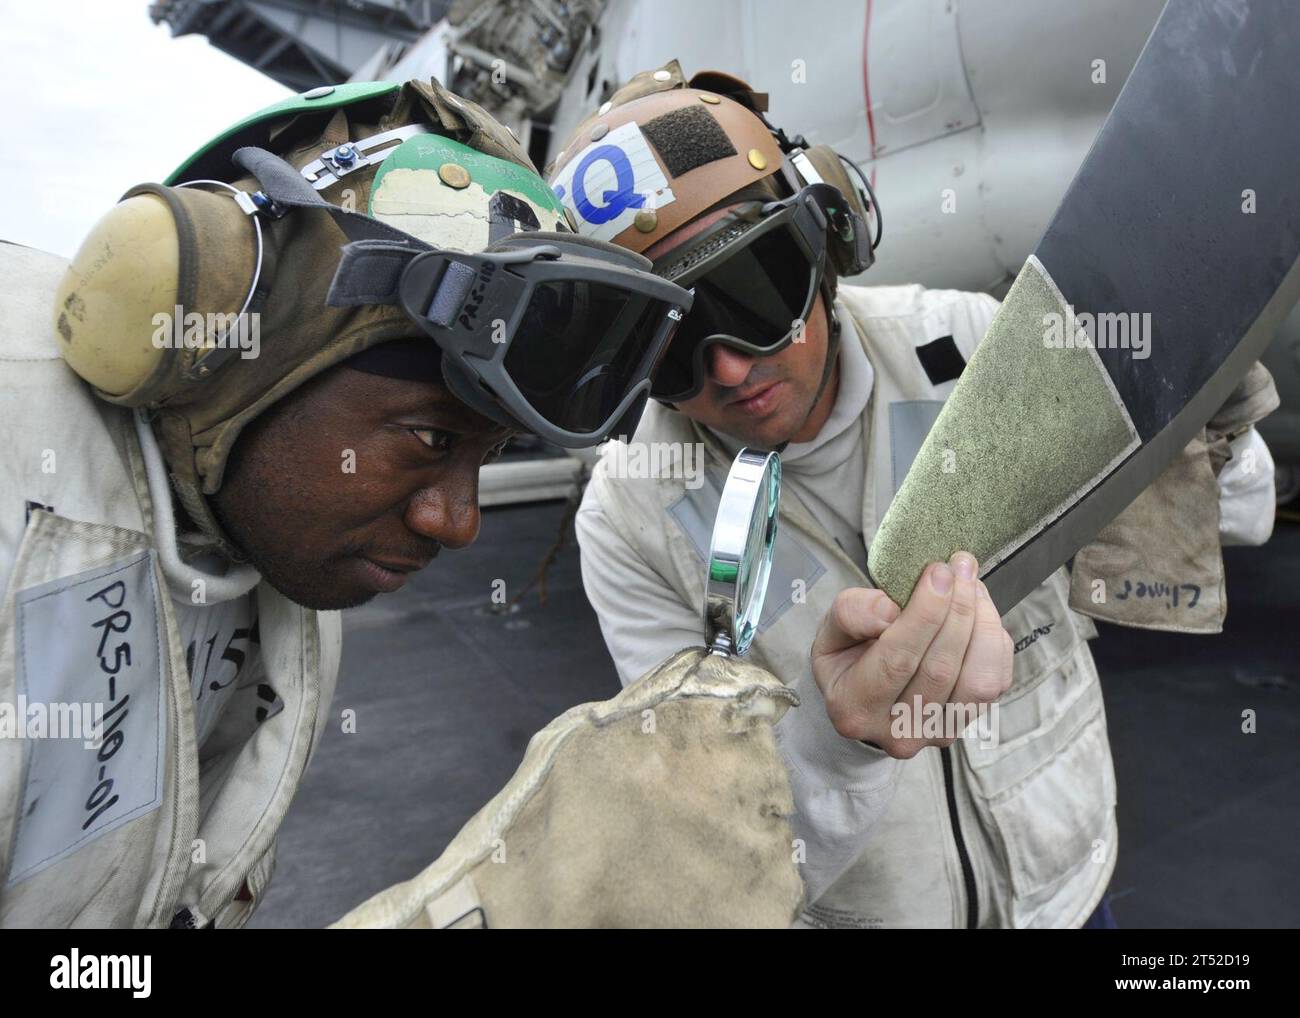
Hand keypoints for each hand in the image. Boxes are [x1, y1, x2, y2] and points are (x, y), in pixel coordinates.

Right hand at [811, 552, 1012, 757]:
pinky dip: (994, 641)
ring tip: (972, 586)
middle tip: (960, 567)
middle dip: (957, 609)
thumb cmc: (848, 658)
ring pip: (979, 682)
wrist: (866, 697)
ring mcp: (936, 734)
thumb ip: (851, 614)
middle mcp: (898, 732)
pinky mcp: (966, 724)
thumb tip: (890, 609)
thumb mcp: (830, 631)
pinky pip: (995, 682)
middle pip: (941, 669)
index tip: (937, 572)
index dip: (924, 614)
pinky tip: (979, 613)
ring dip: (982, 624)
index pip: (897, 660)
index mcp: (854, 707)